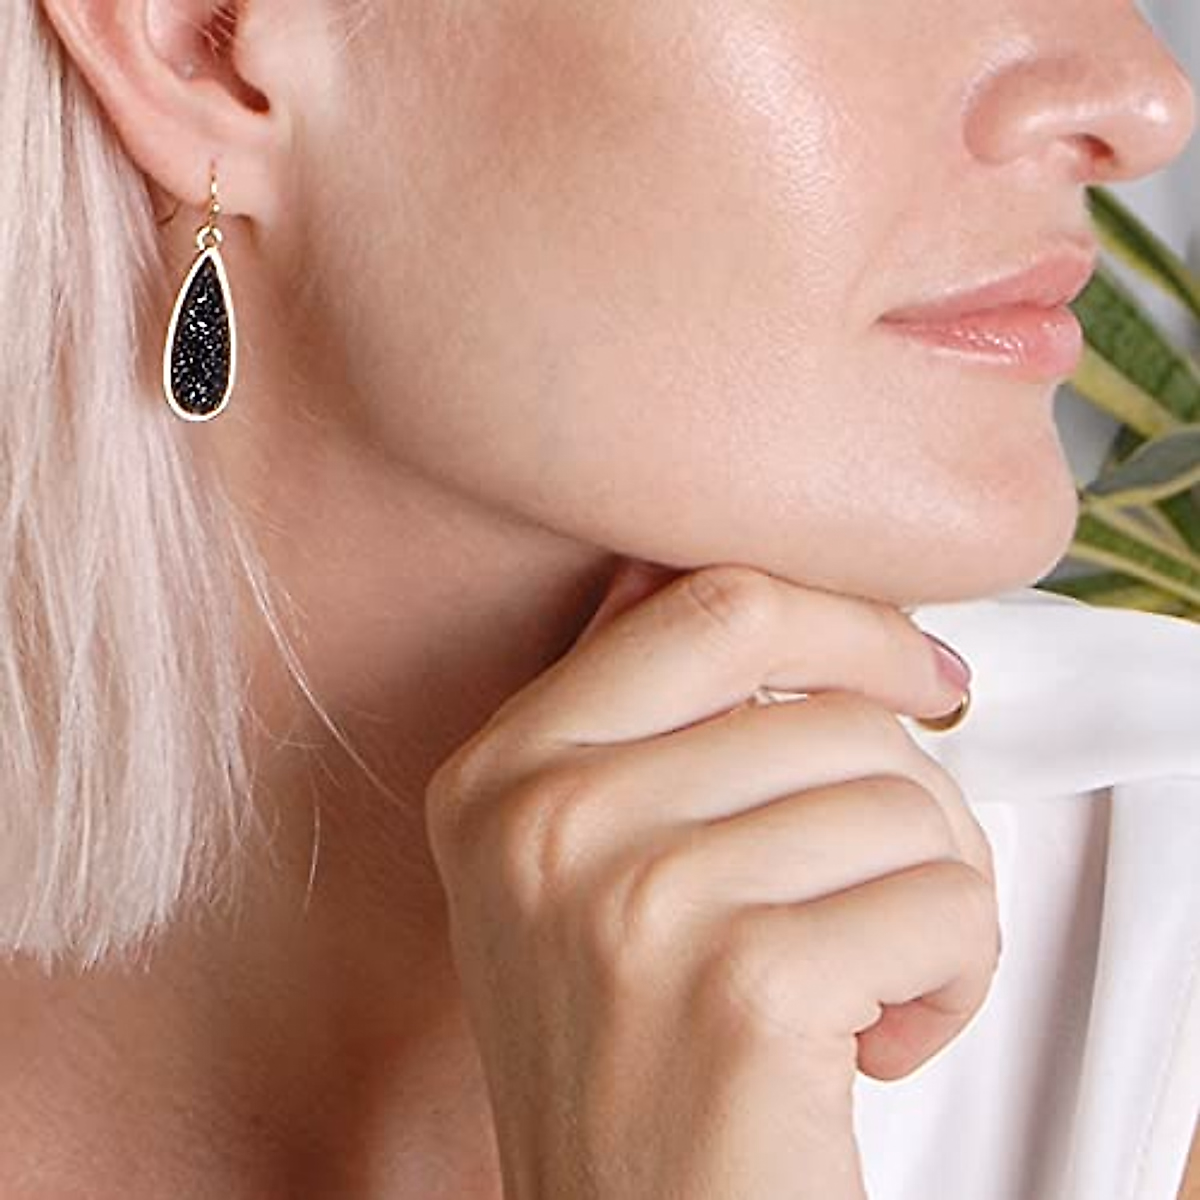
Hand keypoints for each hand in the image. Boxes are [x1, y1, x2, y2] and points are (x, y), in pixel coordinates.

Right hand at [425, 561, 999, 1198]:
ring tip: (869, 974)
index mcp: (504, 771)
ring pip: (901, 801)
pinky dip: (953, 973)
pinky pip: (940, 904)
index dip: (845, 624)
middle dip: (908, 795)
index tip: (912, 670)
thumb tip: (734, 593)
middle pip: (833, 712)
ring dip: (933, 893)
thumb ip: (640, 716)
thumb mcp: (578, 866)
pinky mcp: (742, 985)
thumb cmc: (628, 1057)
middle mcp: (547, 820)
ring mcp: (635, 897)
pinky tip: (880, 1036)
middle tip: (889, 877)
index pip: (715, 609)